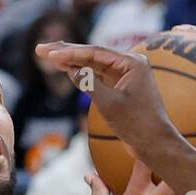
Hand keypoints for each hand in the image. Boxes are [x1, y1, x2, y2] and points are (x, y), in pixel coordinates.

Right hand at [36, 41, 185, 165]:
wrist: (155, 144)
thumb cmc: (136, 124)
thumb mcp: (108, 103)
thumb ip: (88, 82)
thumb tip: (70, 68)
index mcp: (132, 62)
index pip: (94, 53)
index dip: (69, 52)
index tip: (48, 54)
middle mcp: (131, 64)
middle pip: (93, 54)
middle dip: (66, 52)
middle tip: (40, 49)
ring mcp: (127, 74)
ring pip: (94, 64)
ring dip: (72, 61)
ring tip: (48, 56)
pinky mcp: (122, 86)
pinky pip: (99, 75)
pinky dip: (83, 73)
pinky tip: (66, 68)